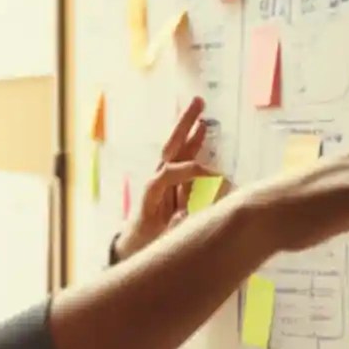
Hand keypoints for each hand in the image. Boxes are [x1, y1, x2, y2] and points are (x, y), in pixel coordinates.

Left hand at [113, 96, 214, 260]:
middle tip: (197, 103)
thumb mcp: (159, 242)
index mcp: (150, 194)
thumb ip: (172, 230)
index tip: (214, 175)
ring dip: (189, 128)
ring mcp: (164, 179)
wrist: (135, 244)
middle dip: (183, 126)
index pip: (168, 173)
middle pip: (170, 149)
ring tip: (200, 106)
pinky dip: (194, 143)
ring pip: (178, 149)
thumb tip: (184, 217)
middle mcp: (156, 181)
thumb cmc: (147, 243)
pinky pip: (185, 159)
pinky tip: (202, 128)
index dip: (189, 171)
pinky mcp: (172, 181)